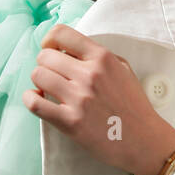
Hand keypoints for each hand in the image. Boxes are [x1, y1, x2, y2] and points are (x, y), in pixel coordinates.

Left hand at [23, 23, 174, 174]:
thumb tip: (68, 49)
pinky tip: (37, 99)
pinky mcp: (70, 122)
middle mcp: (89, 75)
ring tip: (48, 88)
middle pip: (45, 56)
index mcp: (102, 58)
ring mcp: (78, 99)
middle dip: (45, 64)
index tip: (51, 49)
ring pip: (38, 75)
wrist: (144, 141)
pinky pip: (34, 103)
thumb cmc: (134, 105)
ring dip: (40, 81)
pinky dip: (30, 98)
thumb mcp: (123, 69)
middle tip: (53, 74)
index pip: (62, 33)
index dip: (50, 40)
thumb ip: (97, 56)